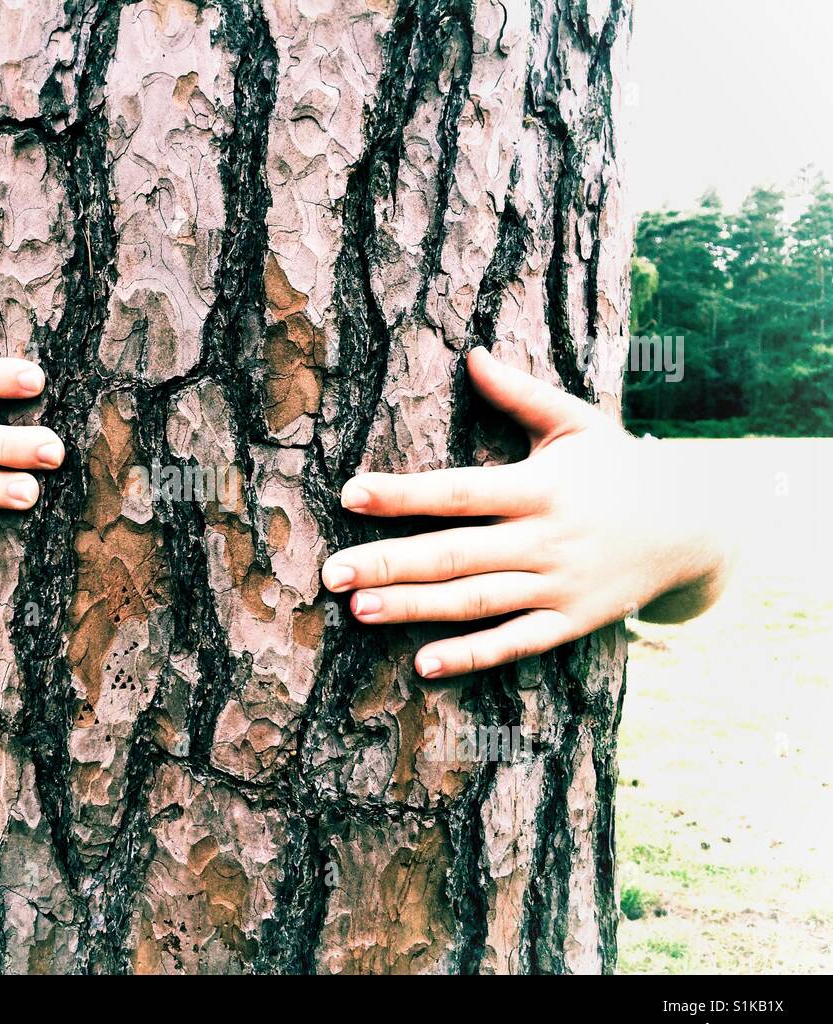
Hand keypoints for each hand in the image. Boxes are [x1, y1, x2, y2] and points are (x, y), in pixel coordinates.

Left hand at [320, 346, 729, 678]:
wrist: (696, 525)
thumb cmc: (620, 466)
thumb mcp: (577, 423)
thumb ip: (520, 393)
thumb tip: (471, 353)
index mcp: (540, 485)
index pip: (458, 490)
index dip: (403, 493)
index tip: (350, 493)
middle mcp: (546, 538)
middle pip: (455, 552)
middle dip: (390, 562)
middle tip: (333, 574)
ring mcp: (558, 585)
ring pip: (476, 601)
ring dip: (416, 607)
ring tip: (359, 610)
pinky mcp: (571, 622)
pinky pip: (516, 644)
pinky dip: (472, 656)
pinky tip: (424, 664)